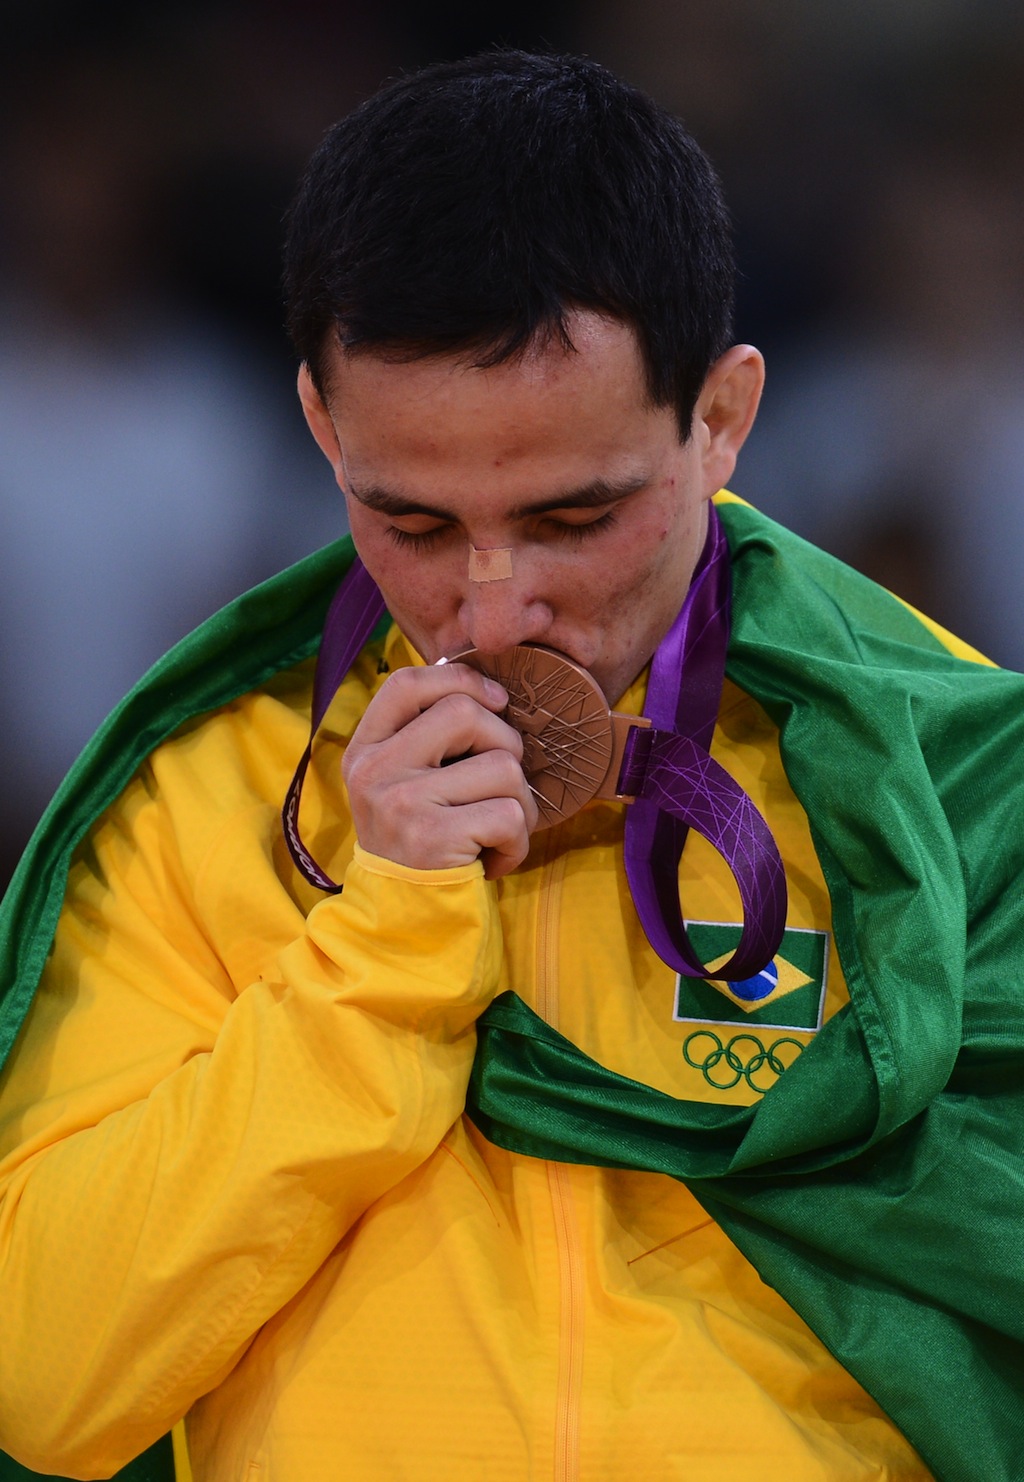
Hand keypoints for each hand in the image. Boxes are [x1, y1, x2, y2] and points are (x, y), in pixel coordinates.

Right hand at [342, 662, 538, 878]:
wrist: (404, 927)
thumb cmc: (421, 851)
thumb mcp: (403, 788)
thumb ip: (426, 741)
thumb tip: (486, 691)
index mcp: (365, 751)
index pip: (406, 683)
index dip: (460, 678)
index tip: (495, 701)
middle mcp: (375, 771)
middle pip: (465, 713)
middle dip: (506, 746)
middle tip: (501, 787)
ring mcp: (400, 803)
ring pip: (502, 766)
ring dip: (520, 805)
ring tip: (497, 833)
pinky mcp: (433, 838)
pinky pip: (510, 815)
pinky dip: (518, 843)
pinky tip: (495, 861)